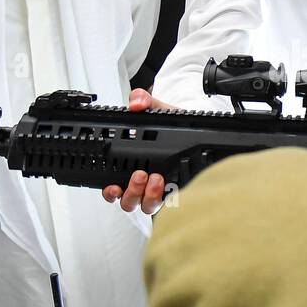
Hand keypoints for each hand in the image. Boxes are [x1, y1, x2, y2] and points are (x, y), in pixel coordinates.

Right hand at [101, 88, 172, 213]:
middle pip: (127, 200)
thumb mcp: (158, 110)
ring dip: (148, 196)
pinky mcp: (176, 191)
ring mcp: (159, 188)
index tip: (112, 186)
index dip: (109, 191)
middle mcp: (142, 181)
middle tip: (140, 176)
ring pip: (145, 206)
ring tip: (157, 180)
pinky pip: (168, 203)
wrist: (197, 133)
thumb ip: (144, 101)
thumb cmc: (174, 127)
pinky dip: (167, 196)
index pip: (113, 185)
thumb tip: (136, 102)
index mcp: (131, 164)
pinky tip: (171, 186)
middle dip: (131, 192)